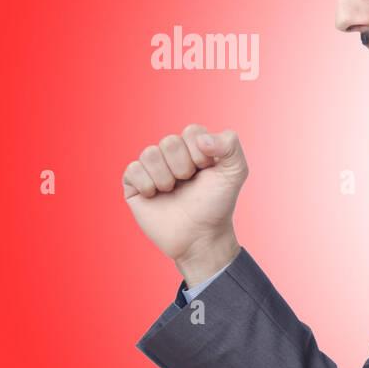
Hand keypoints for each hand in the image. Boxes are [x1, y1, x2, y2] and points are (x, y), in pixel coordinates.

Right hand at [122, 125, 247, 271]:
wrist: (199, 236)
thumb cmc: (217, 204)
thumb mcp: (235, 172)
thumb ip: (230, 145)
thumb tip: (202, 139)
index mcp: (194, 148)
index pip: (191, 132)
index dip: (200, 153)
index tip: (207, 170)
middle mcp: (172, 155)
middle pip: (169, 142)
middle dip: (183, 167)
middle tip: (188, 183)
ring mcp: (152, 168)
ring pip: (149, 153)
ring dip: (165, 177)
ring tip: (172, 191)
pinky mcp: (134, 183)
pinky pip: (132, 169)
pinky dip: (147, 184)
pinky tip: (155, 196)